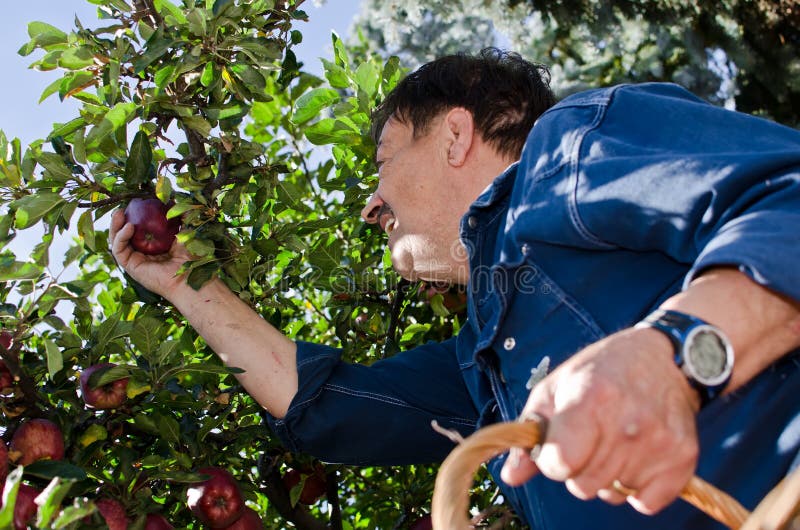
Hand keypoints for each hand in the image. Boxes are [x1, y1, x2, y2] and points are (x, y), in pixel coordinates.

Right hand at [109, 209, 191, 298]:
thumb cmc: (191, 257)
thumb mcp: (186, 231)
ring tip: (119, 213)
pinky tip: (129, 227)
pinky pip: (119, 250)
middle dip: (119, 220)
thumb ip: (182, 216)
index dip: (132, 216)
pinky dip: (121, 237)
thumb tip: (177, 198)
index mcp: (153, 245)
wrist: (189, 277)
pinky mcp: (131, 267)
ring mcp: (135, 260)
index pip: (138, 228)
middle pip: (123, 234)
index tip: (134, 203)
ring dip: (115, 226)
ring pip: (117, 241)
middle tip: (122, 207)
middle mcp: (142, 252)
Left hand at [500, 327, 700, 514]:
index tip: (557, 447)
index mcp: (590, 399)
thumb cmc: (600, 372)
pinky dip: (637, 488)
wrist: (663, 358)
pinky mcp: (684, 458)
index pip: (560, 463)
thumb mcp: (555, 389)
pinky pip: (645, 503)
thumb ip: (530, 434)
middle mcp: (627, 423)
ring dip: (608, 476)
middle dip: (578, 468)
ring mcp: (659, 442)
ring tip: (615, 440)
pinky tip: (638, 456)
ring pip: (612, 495)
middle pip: (582, 486)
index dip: (552, 461)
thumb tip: (510, 476)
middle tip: (590, 438)